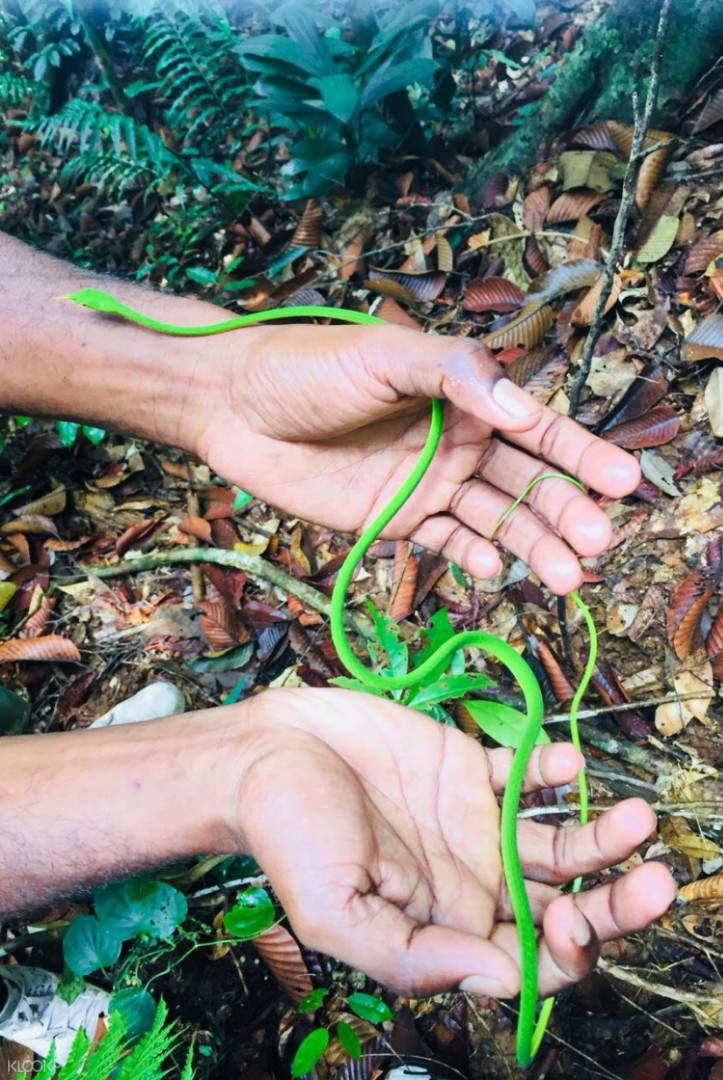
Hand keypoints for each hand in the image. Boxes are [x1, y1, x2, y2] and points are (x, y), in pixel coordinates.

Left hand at [203, 324, 639, 593]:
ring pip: (496, 521)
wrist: (234, 406)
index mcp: (466, 396)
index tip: (624, 481)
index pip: (538, 429)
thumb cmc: (308, 365)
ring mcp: (429, 484)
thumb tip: (524, 408)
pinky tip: (493, 570)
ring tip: (566, 578)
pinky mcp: (396, 518)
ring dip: (533, 547)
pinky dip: (472, 558)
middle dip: (566, 513)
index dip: (582, 455)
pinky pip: (446, 543)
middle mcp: (458, 443)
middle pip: (527, 484)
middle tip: (597, 544)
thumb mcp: (385, 354)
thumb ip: (454, 374)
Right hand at [236, 688, 674, 997]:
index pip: (531, 959)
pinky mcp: (468, 767)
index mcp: (447, 927)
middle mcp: (473, 880)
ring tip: (637, 817)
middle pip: (563, 903)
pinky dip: (554, 771)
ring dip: (602, 836)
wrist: (265, 753)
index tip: (576, 922)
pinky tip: (569, 766)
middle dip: (615, 901)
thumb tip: (495, 979)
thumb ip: (411, 956)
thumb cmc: (287, 836)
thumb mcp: (335, 914)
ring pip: (558, 842)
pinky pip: (526, 774)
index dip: (568, 953)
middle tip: (657, 879)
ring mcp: (475, 822)